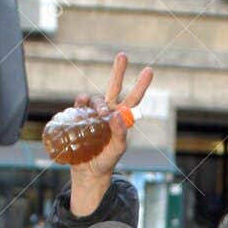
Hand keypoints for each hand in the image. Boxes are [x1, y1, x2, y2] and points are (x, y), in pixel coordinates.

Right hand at [67, 52, 152, 214]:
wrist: (88, 171)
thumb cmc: (106, 161)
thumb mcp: (117, 150)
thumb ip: (120, 134)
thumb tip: (117, 115)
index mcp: (121, 118)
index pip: (133, 100)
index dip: (140, 85)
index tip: (149, 70)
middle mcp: (108, 112)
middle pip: (113, 88)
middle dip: (118, 71)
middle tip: (122, 56)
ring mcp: (92, 114)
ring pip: (95, 98)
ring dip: (98, 102)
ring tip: (100, 113)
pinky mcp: (78, 117)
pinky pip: (79, 105)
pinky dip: (80, 102)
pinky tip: (81, 103)